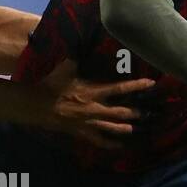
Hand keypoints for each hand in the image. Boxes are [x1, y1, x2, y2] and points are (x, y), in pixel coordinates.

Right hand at [31, 59, 154, 148]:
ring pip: (112, 128)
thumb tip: (86, 40)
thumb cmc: (50, 83)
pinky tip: (119, 146)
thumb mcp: (66, 66)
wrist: (35, 104)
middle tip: (148, 112)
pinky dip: (109, 144)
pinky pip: (98, 140)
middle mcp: (94, 109)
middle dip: (135, 112)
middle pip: (121, 112)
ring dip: (125, 128)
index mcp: (93, 91)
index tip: (151, 83)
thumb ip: (80, 57)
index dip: (137, 86)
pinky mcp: (81, 132)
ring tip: (136, 129)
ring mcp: (88, 123)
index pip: (120, 89)